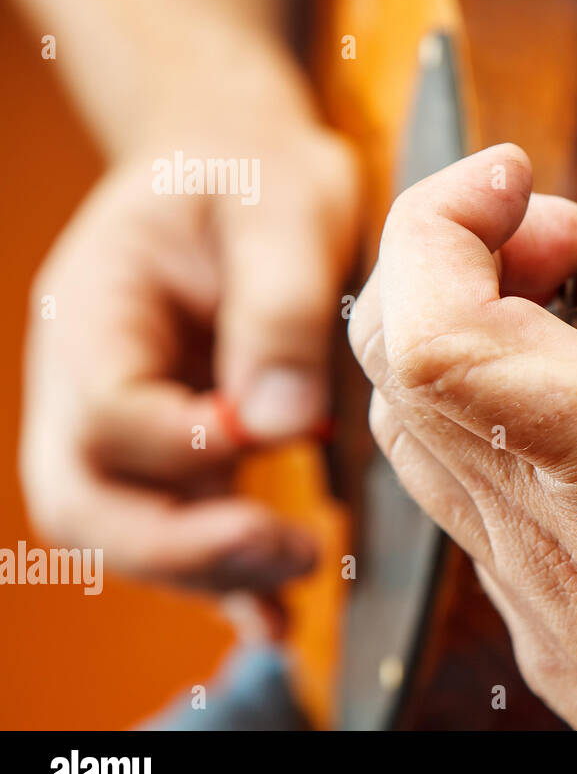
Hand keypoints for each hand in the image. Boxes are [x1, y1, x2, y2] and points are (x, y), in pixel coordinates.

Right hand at [21, 116, 359, 594]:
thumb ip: (279, 312)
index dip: (184, 443)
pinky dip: (221, 574)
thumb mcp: (281, 210)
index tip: (272, 439)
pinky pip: (177, 523)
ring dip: (204, 569)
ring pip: (127, 529)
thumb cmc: (256, 171)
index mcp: (96, 309)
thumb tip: (282, 428)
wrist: (237, 158)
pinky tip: (272, 615)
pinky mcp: (175, 445)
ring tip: (296, 579)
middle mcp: (89, 376)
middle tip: (288, 553)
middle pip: (85, 499)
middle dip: (179, 546)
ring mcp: (125, 419)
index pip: (107, 412)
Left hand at [350, 144, 576, 729]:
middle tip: (568, 231)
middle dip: (455, 257)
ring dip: (468, 329)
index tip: (518, 183)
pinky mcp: (553, 640)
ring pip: (418, 437)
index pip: (445, 347)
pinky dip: (497, 409)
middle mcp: (574, 558)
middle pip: (400, 374)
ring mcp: (547, 613)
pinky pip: (473, 500)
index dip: (440, 230)